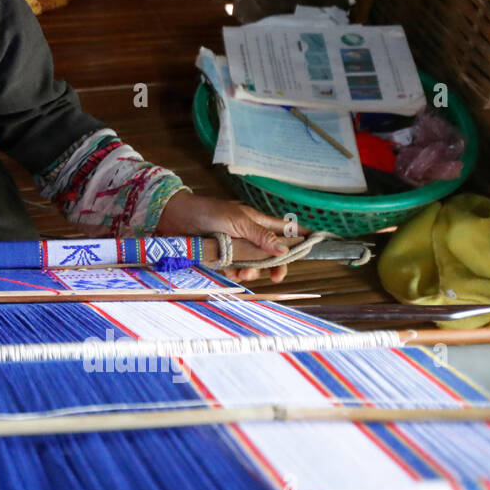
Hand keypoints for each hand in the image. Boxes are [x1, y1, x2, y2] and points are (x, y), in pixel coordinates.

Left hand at [156, 191, 302, 282]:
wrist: (174, 217)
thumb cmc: (207, 212)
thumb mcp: (237, 221)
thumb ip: (260, 235)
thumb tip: (285, 249)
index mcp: (257, 221)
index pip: (286, 229)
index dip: (300, 238)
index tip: (315, 247)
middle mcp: (248, 234)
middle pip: (271, 253)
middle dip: (275, 266)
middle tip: (276, 277)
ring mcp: (234, 245)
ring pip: (253, 264)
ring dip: (251, 271)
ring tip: (242, 272)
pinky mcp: (220, 255)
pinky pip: (234, 268)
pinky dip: (234, 272)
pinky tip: (230, 271)